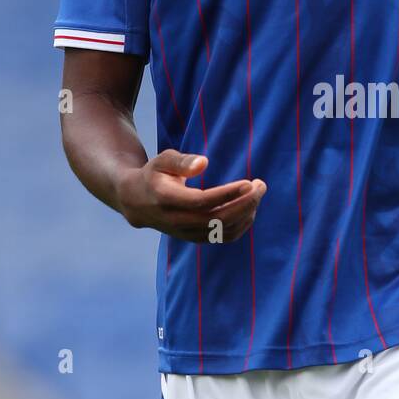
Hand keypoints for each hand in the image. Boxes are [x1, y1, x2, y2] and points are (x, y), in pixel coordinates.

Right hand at [116, 151, 265, 242]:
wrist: (137, 202)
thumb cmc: (154, 174)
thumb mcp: (162, 160)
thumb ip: (181, 161)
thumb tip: (204, 163)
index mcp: (166, 198)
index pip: (202, 201)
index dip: (228, 194)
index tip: (249, 183)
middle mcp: (176, 220)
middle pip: (217, 219)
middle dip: (244, 204)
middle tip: (261, 186)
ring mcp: (186, 233)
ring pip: (222, 231)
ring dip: (245, 214)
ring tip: (257, 193)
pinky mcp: (194, 238)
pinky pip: (222, 238)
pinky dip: (240, 225)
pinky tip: (250, 208)